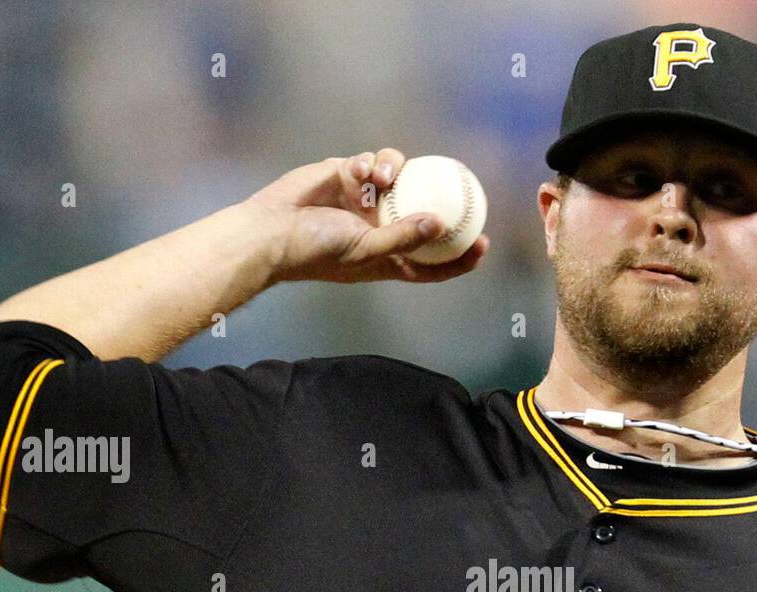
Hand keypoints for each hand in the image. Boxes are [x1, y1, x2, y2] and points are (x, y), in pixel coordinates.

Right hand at [246, 149, 488, 285]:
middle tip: (465, 190)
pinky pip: (368, 162)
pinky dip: (368, 163)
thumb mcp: (365, 250)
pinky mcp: (345, 177)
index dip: (460, 256)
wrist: (272, 231)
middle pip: (423, 214)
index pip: (432, 262)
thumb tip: (439, 222)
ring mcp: (363, 201)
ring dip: (396, 170)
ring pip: (399, 178)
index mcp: (387, 257)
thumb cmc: (317, 251)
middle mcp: (380, 227)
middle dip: (445, 203)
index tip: (484, 245)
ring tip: (383, 176)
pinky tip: (362, 168)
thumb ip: (402, 237)